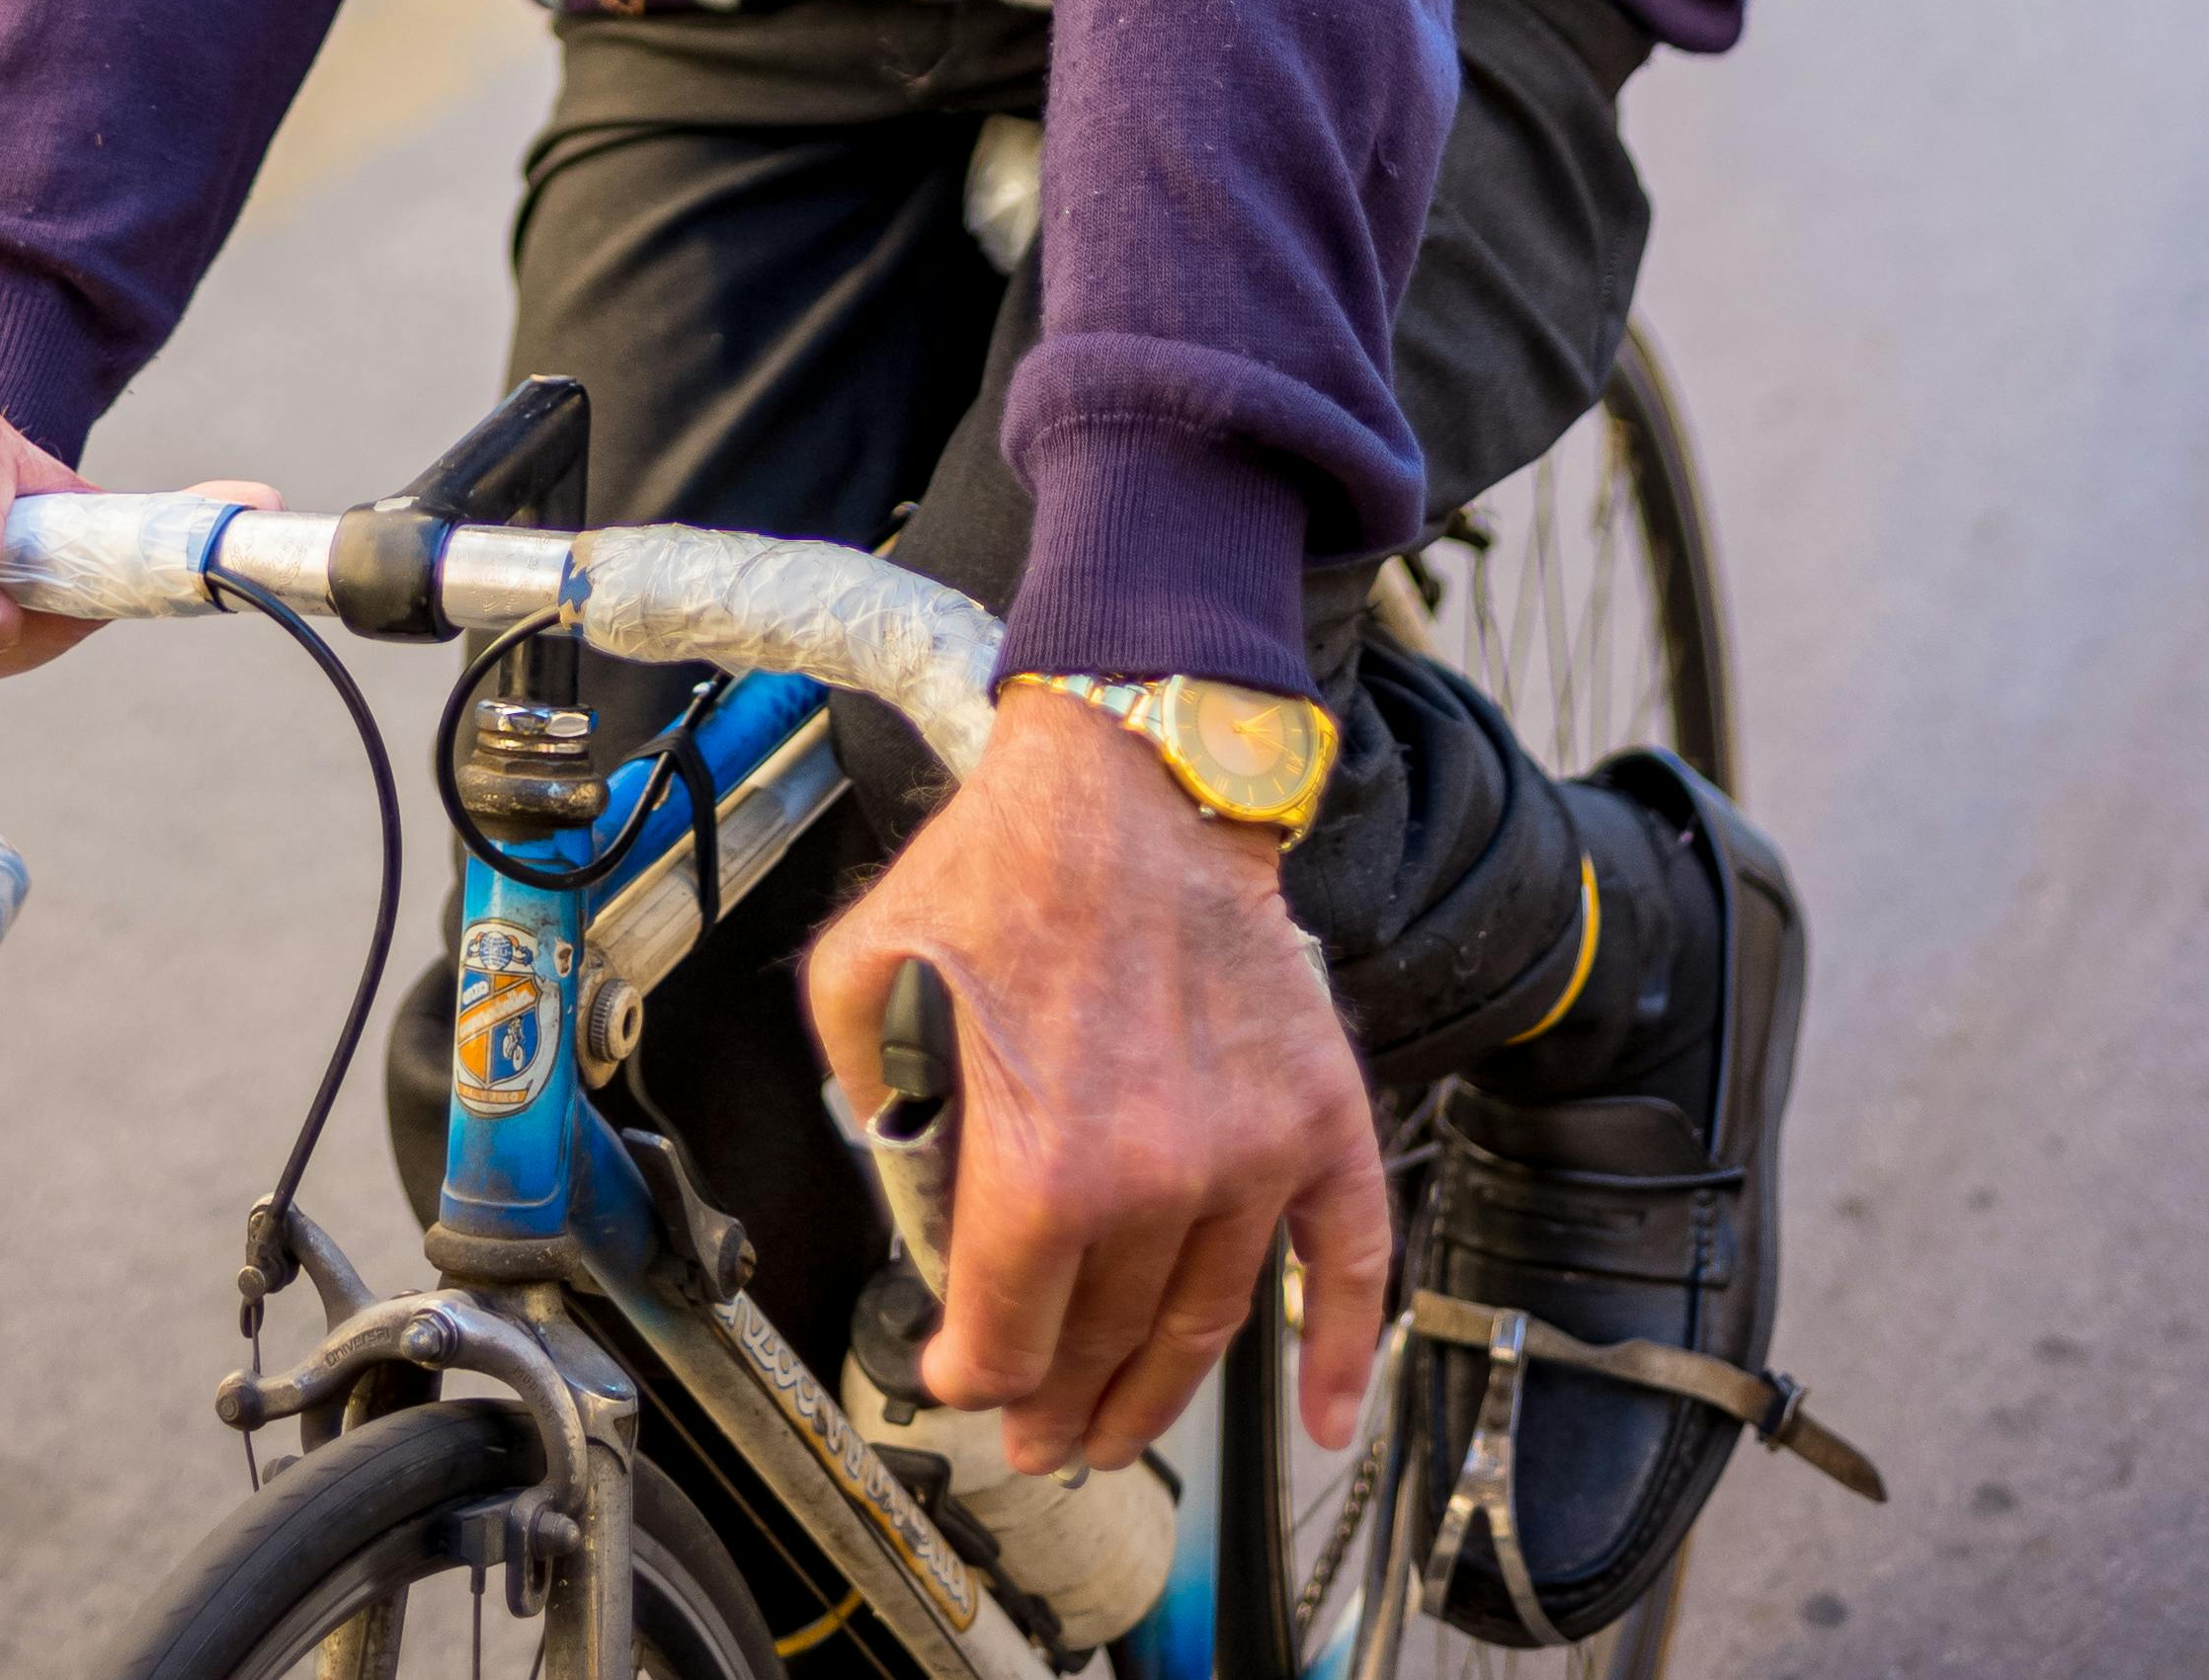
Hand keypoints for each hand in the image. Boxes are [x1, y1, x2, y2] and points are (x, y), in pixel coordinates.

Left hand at [806, 684, 1389, 1471]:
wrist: (1137, 771)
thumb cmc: (1014, 852)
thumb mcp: (870, 962)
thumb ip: (858, 1078)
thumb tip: (878, 1150)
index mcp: (1044, 1161)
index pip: (1005, 1337)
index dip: (970, 1375)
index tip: (957, 1379)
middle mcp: (1156, 1180)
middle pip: (1101, 1347)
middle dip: (1056, 1404)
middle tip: (1036, 1436)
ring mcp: (1249, 1155)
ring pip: (1205, 1327)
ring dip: (1159, 1397)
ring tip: (1119, 1432)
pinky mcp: (1315, 1116)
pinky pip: (1349, 1258)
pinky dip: (1341, 1349)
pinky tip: (1323, 1416)